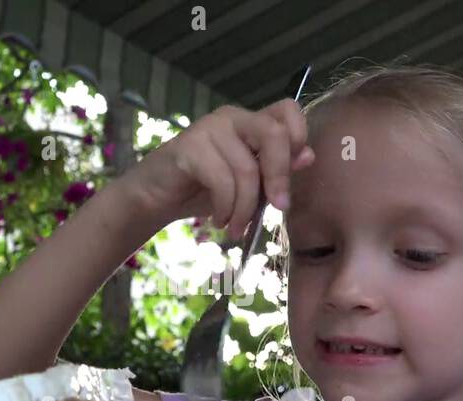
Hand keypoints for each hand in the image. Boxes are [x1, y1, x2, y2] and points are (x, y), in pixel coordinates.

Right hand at [118, 98, 314, 238]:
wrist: (155, 198)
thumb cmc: (203, 191)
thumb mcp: (247, 185)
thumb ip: (274, 171)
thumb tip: (307, 156)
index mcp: (250, 122)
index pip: (287, 110)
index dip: (298, 137)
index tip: (290, 170)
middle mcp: (232, 117)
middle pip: (273, 134)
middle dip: (279, 177)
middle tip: (277, 209)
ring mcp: (209, 128)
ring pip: (247, 169)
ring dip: (245, 208)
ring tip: (237, 228)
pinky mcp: (189, 147)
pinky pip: (222, 180)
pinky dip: (226, 208)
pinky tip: (218, 221)